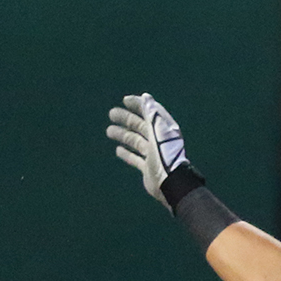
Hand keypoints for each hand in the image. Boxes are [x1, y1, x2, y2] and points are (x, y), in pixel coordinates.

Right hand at [106, 93, 190, 209]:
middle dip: (126, 119)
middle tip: (111, 113)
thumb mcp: (158, 131)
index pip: (151, 113)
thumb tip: (146, 97)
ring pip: (136, 141)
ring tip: (109, 131)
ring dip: (123, 135)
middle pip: (141, 126)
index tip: (125, 100)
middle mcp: (160, 141)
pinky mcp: (148, 167)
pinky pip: (135, 158)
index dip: (139, 105)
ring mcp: (154, 155)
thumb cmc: (166, 155)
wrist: (171, 183)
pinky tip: (118, 150)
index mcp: (165, 130)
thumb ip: (152, 114)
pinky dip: (127, 153)